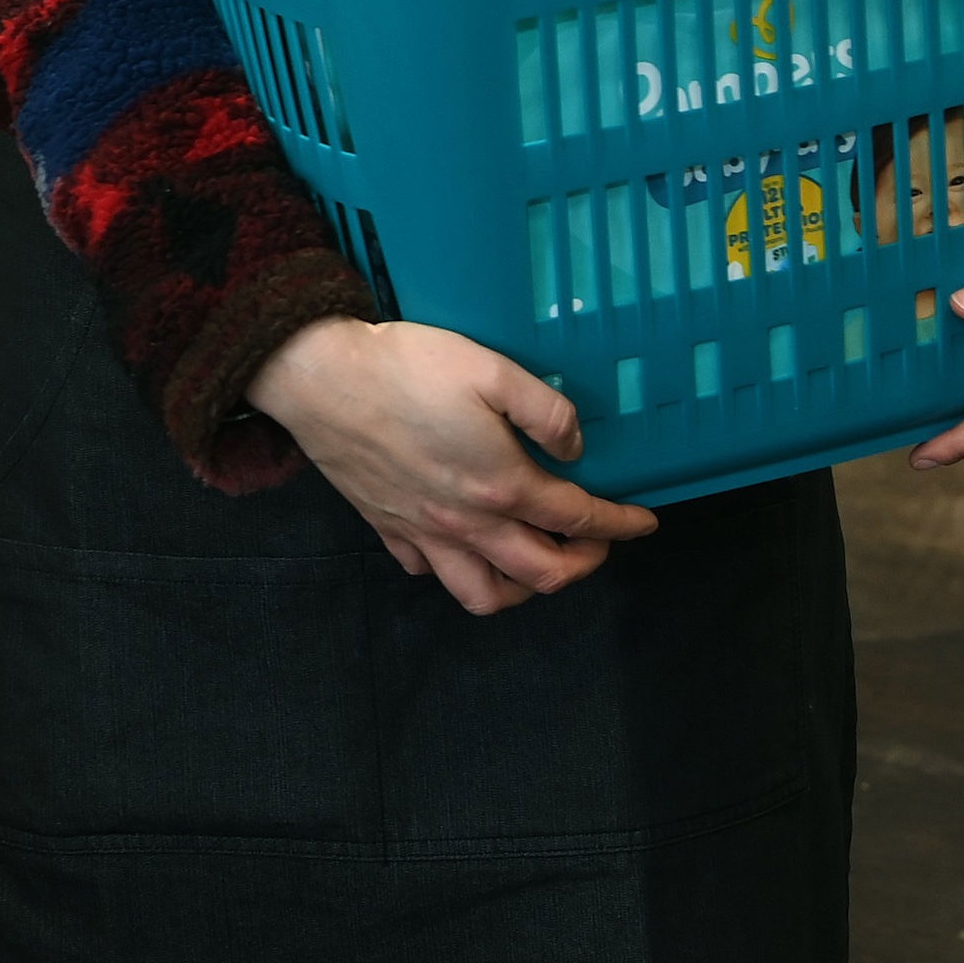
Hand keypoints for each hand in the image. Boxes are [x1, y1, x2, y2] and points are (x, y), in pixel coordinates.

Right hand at [248, 316, 657, 613]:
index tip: (644, 522)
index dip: (620, 524)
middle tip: (597, 542)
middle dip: (583, 564)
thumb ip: (546, 410)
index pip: (577, 518)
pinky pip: (429, 572)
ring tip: (536, 562)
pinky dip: (456, 570)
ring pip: (484, 594)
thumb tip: (576, 446)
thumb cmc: (405, 369)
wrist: (319, 378)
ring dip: (523, 588)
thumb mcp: (491, 369)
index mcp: (502, 485)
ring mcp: (425, 532)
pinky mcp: (388, 527)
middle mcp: (467, 523)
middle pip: (542, 572)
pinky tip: (465, 545)